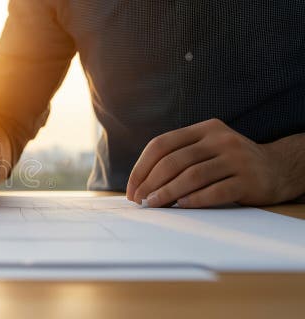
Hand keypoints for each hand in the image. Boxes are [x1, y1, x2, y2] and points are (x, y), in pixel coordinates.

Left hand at [126, 118, 289, 207]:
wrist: (278, 168)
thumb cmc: (230, 163)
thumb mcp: (207, 149)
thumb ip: (179, 157)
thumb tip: (141, 185)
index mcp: (204, 129)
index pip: (161, 144)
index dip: (141, 167)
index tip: (131, 189)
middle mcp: (221, 140)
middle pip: (174, 161)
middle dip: (151, 183)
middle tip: (140, 200)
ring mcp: (237, 159)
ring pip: (192, 176)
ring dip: (167, 193)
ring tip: (153, 204)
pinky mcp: (249, 180)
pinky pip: (216, 190)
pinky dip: (194, 199)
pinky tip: (180, 206)